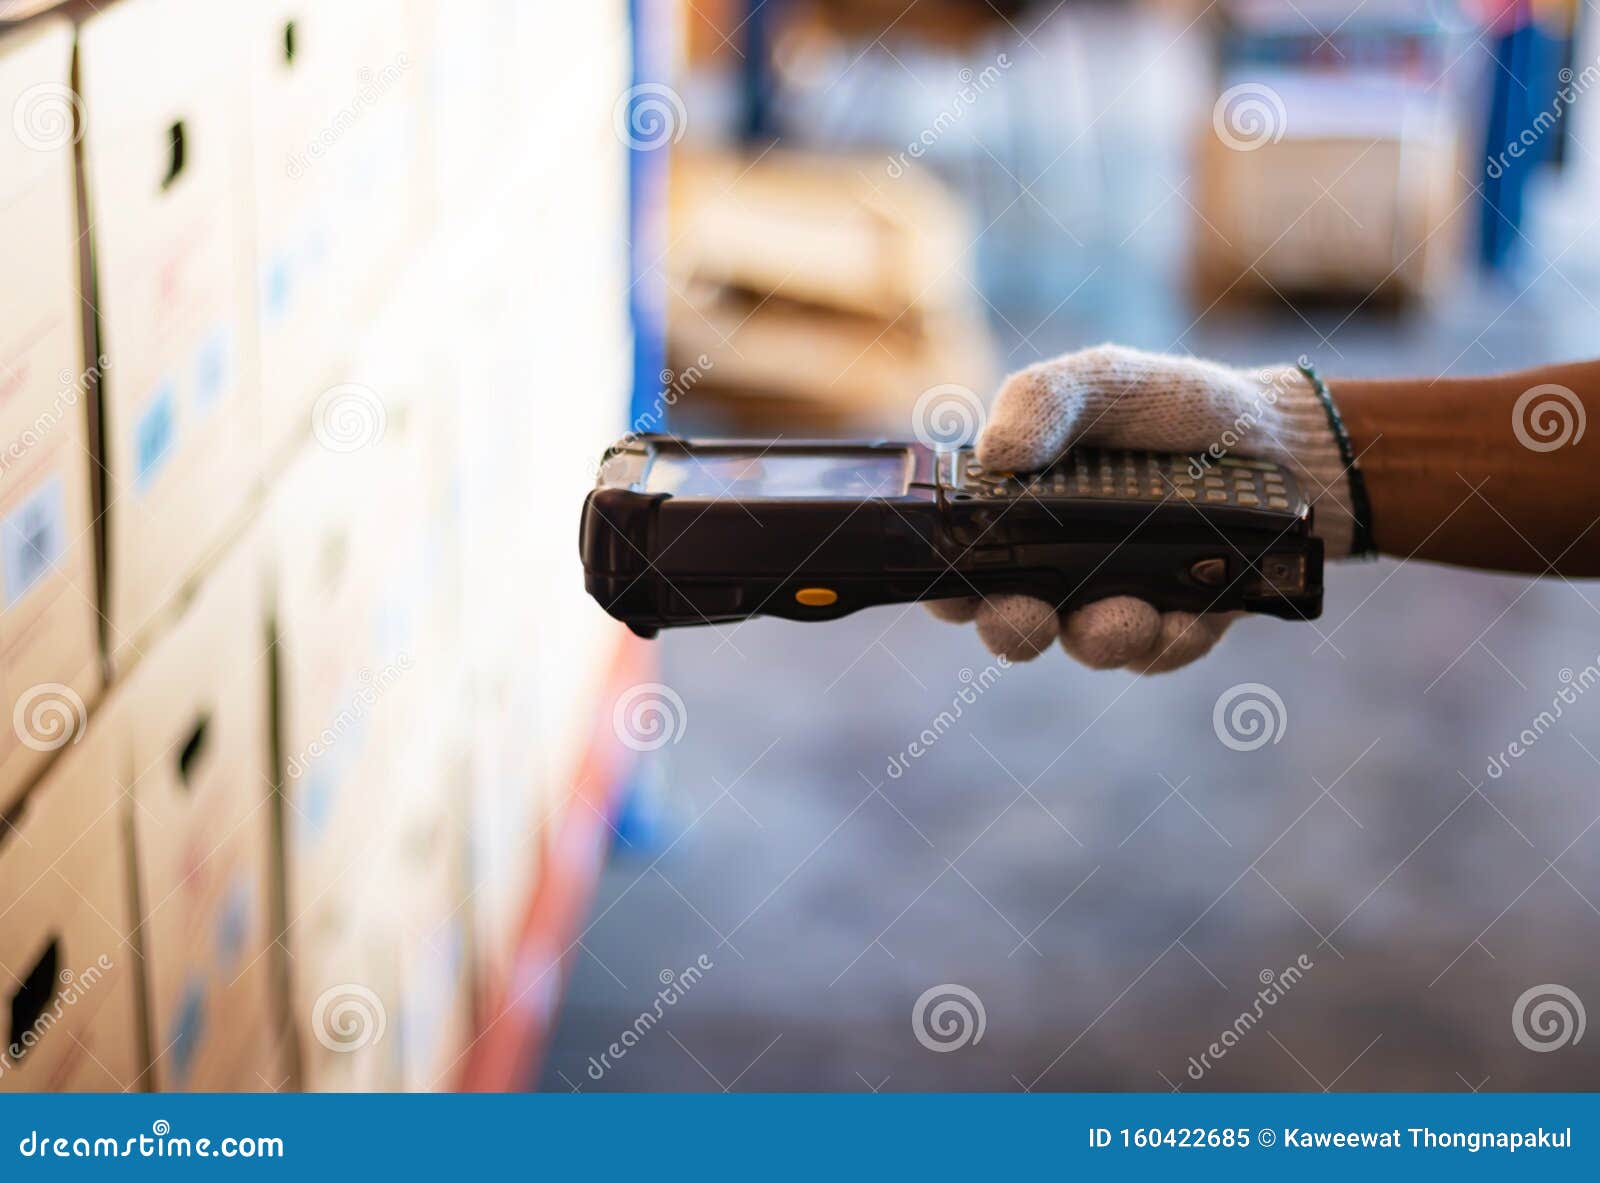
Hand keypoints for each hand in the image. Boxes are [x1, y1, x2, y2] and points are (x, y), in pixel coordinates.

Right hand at [926, 345, 1354, 671]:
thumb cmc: (1170, 408)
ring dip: (1102, 636)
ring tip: (1134, 611)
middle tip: (1027, 616)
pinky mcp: (1176, 627)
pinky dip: (1173, 637)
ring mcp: (1115, 603)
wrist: (1280, 437)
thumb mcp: (1102, 382)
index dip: (943, 585)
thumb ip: (1041, 401)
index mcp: (1019, 514)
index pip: (957, 564)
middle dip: (1012, 629)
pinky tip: (1192, 611)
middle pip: (1009, 624)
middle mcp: (1056, 569)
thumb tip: (996, 451)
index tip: (951, 589)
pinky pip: (1161, 653)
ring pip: (1088, 645)